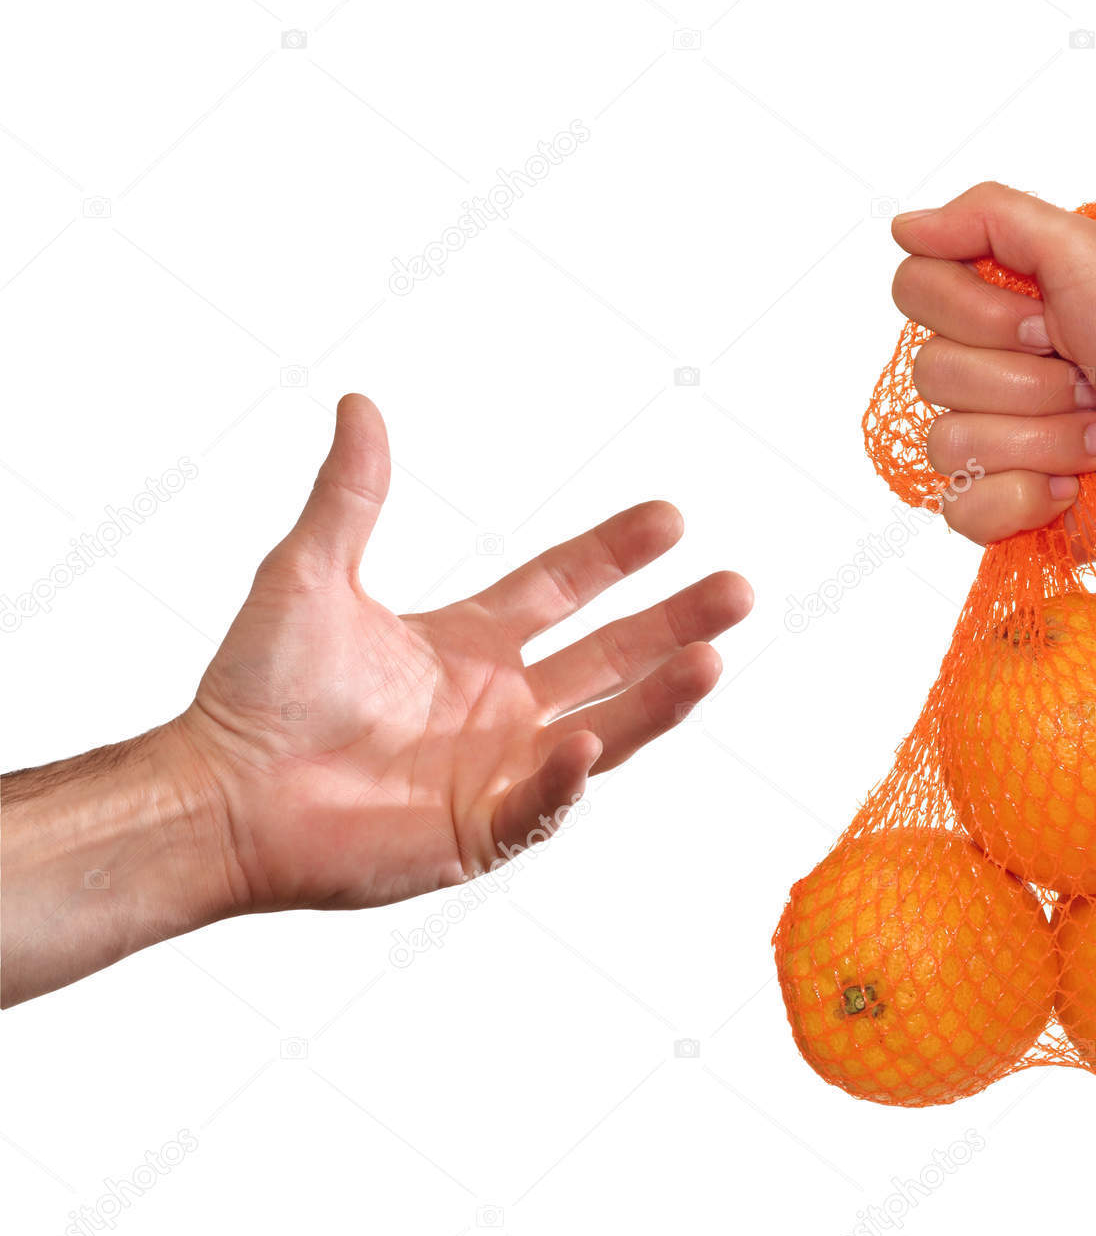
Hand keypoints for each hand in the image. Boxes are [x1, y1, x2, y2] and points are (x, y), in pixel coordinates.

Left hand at [170, 394, 752, 911]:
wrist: (219, 794)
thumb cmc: (257, 692)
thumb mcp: (309, 576)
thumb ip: (351, 497)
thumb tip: (360, 404)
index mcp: (471, 645)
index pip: (565, 590)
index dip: (618, 555)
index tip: (673, 519)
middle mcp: (501, 705)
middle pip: (611, 658)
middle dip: (675, 624)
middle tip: (737, 591)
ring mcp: (500, 770)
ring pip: (605, 730)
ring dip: (659, 699)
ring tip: (713, 661)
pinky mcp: (482, 831)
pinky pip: (540, 804)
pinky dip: (563, 778)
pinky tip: (585, 742)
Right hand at [890, 182, 1095, 549]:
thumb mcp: (1087, 252)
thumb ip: (990, 216)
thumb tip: (901, 225)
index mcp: (999, 305)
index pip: (915, 290)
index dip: (976, 310)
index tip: (1048, 318)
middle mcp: (986, 371)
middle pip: (928, 371)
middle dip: (1026, 379)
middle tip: (1091, 379)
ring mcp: (992, 443)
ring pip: (949, 443)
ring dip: (1043, 438)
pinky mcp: (1003, 509)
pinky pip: (959, 508)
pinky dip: (1026, 498)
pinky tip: (1076, 489)